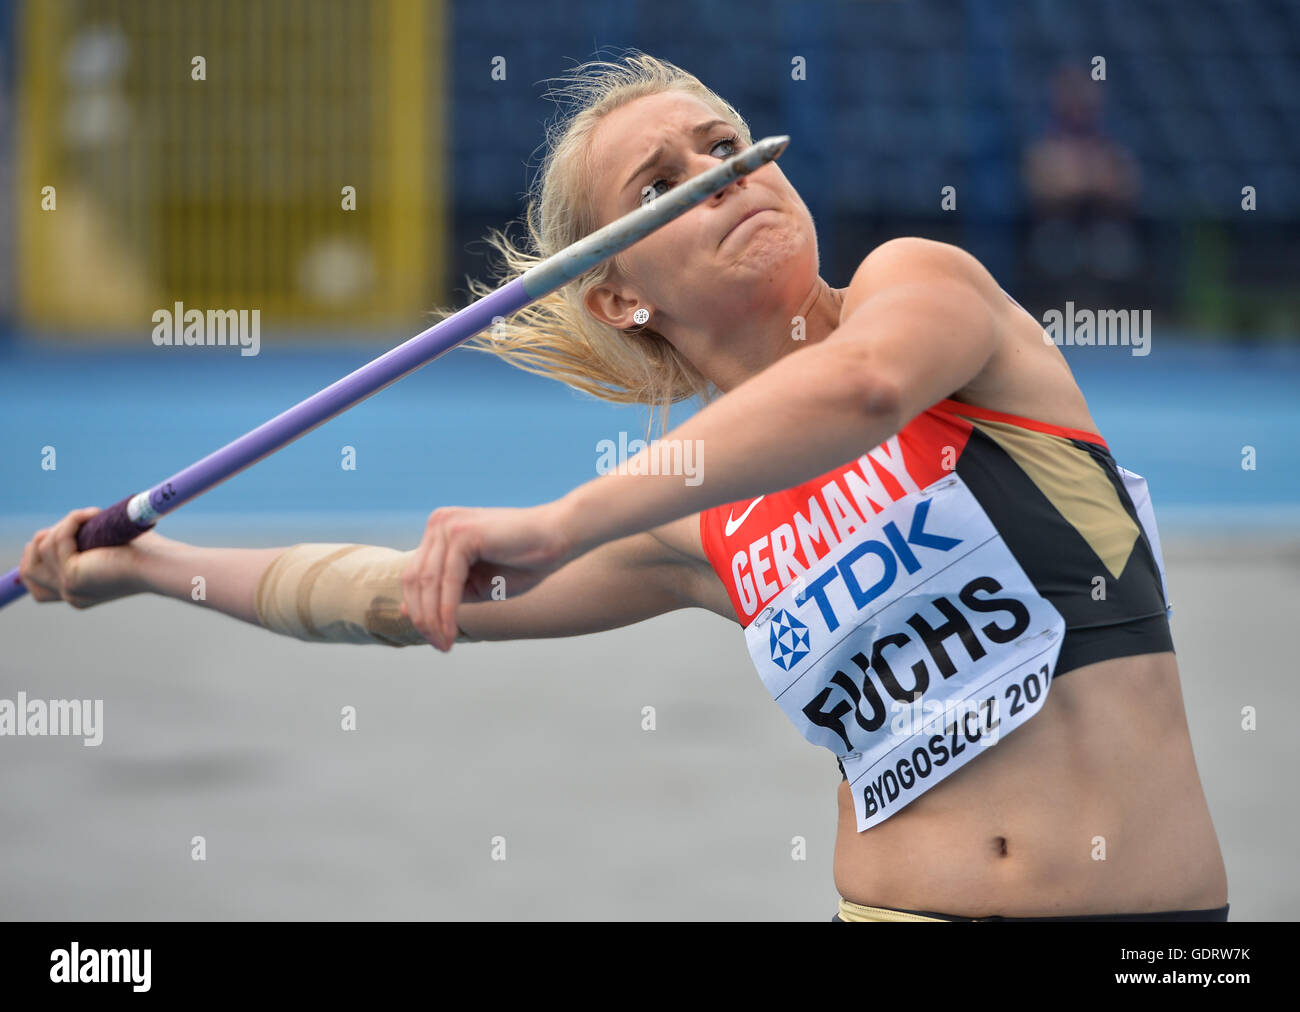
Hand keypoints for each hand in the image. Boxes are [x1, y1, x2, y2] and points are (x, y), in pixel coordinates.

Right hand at [18, 507, 151, 608]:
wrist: (164, 564)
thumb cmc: (148, 552)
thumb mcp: (108, 547)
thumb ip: (86, 542)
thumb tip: (71, 524)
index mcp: (81, 592)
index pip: (37, 587)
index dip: (34, 560)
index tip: (48, 535)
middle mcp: (72, 595)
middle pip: (29, 569)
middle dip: (45, 538)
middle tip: (77, 522)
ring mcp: (69, 589)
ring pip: (40, 549)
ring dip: (63, 525)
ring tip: (93, 515)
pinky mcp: (72, 577)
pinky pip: (56, 540)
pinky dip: (71, 521)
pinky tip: (95, 514)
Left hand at [400, 501, 574, 650]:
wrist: (560, 537)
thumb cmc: (524, 562)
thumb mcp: (476, 584)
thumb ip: (444, 593)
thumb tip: (405, 609)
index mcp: (440, 531)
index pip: (415, 576)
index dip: (419, 610)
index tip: (433, 639)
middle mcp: (439, 523)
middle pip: (415, 580)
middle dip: (423, 618)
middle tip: (439, 646)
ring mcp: (449, 525)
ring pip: (427, 582)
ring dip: (432, 619)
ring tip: (444, 644)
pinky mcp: (463, 533)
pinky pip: (446, 580)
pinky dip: (446, 610)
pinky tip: (451, 631)